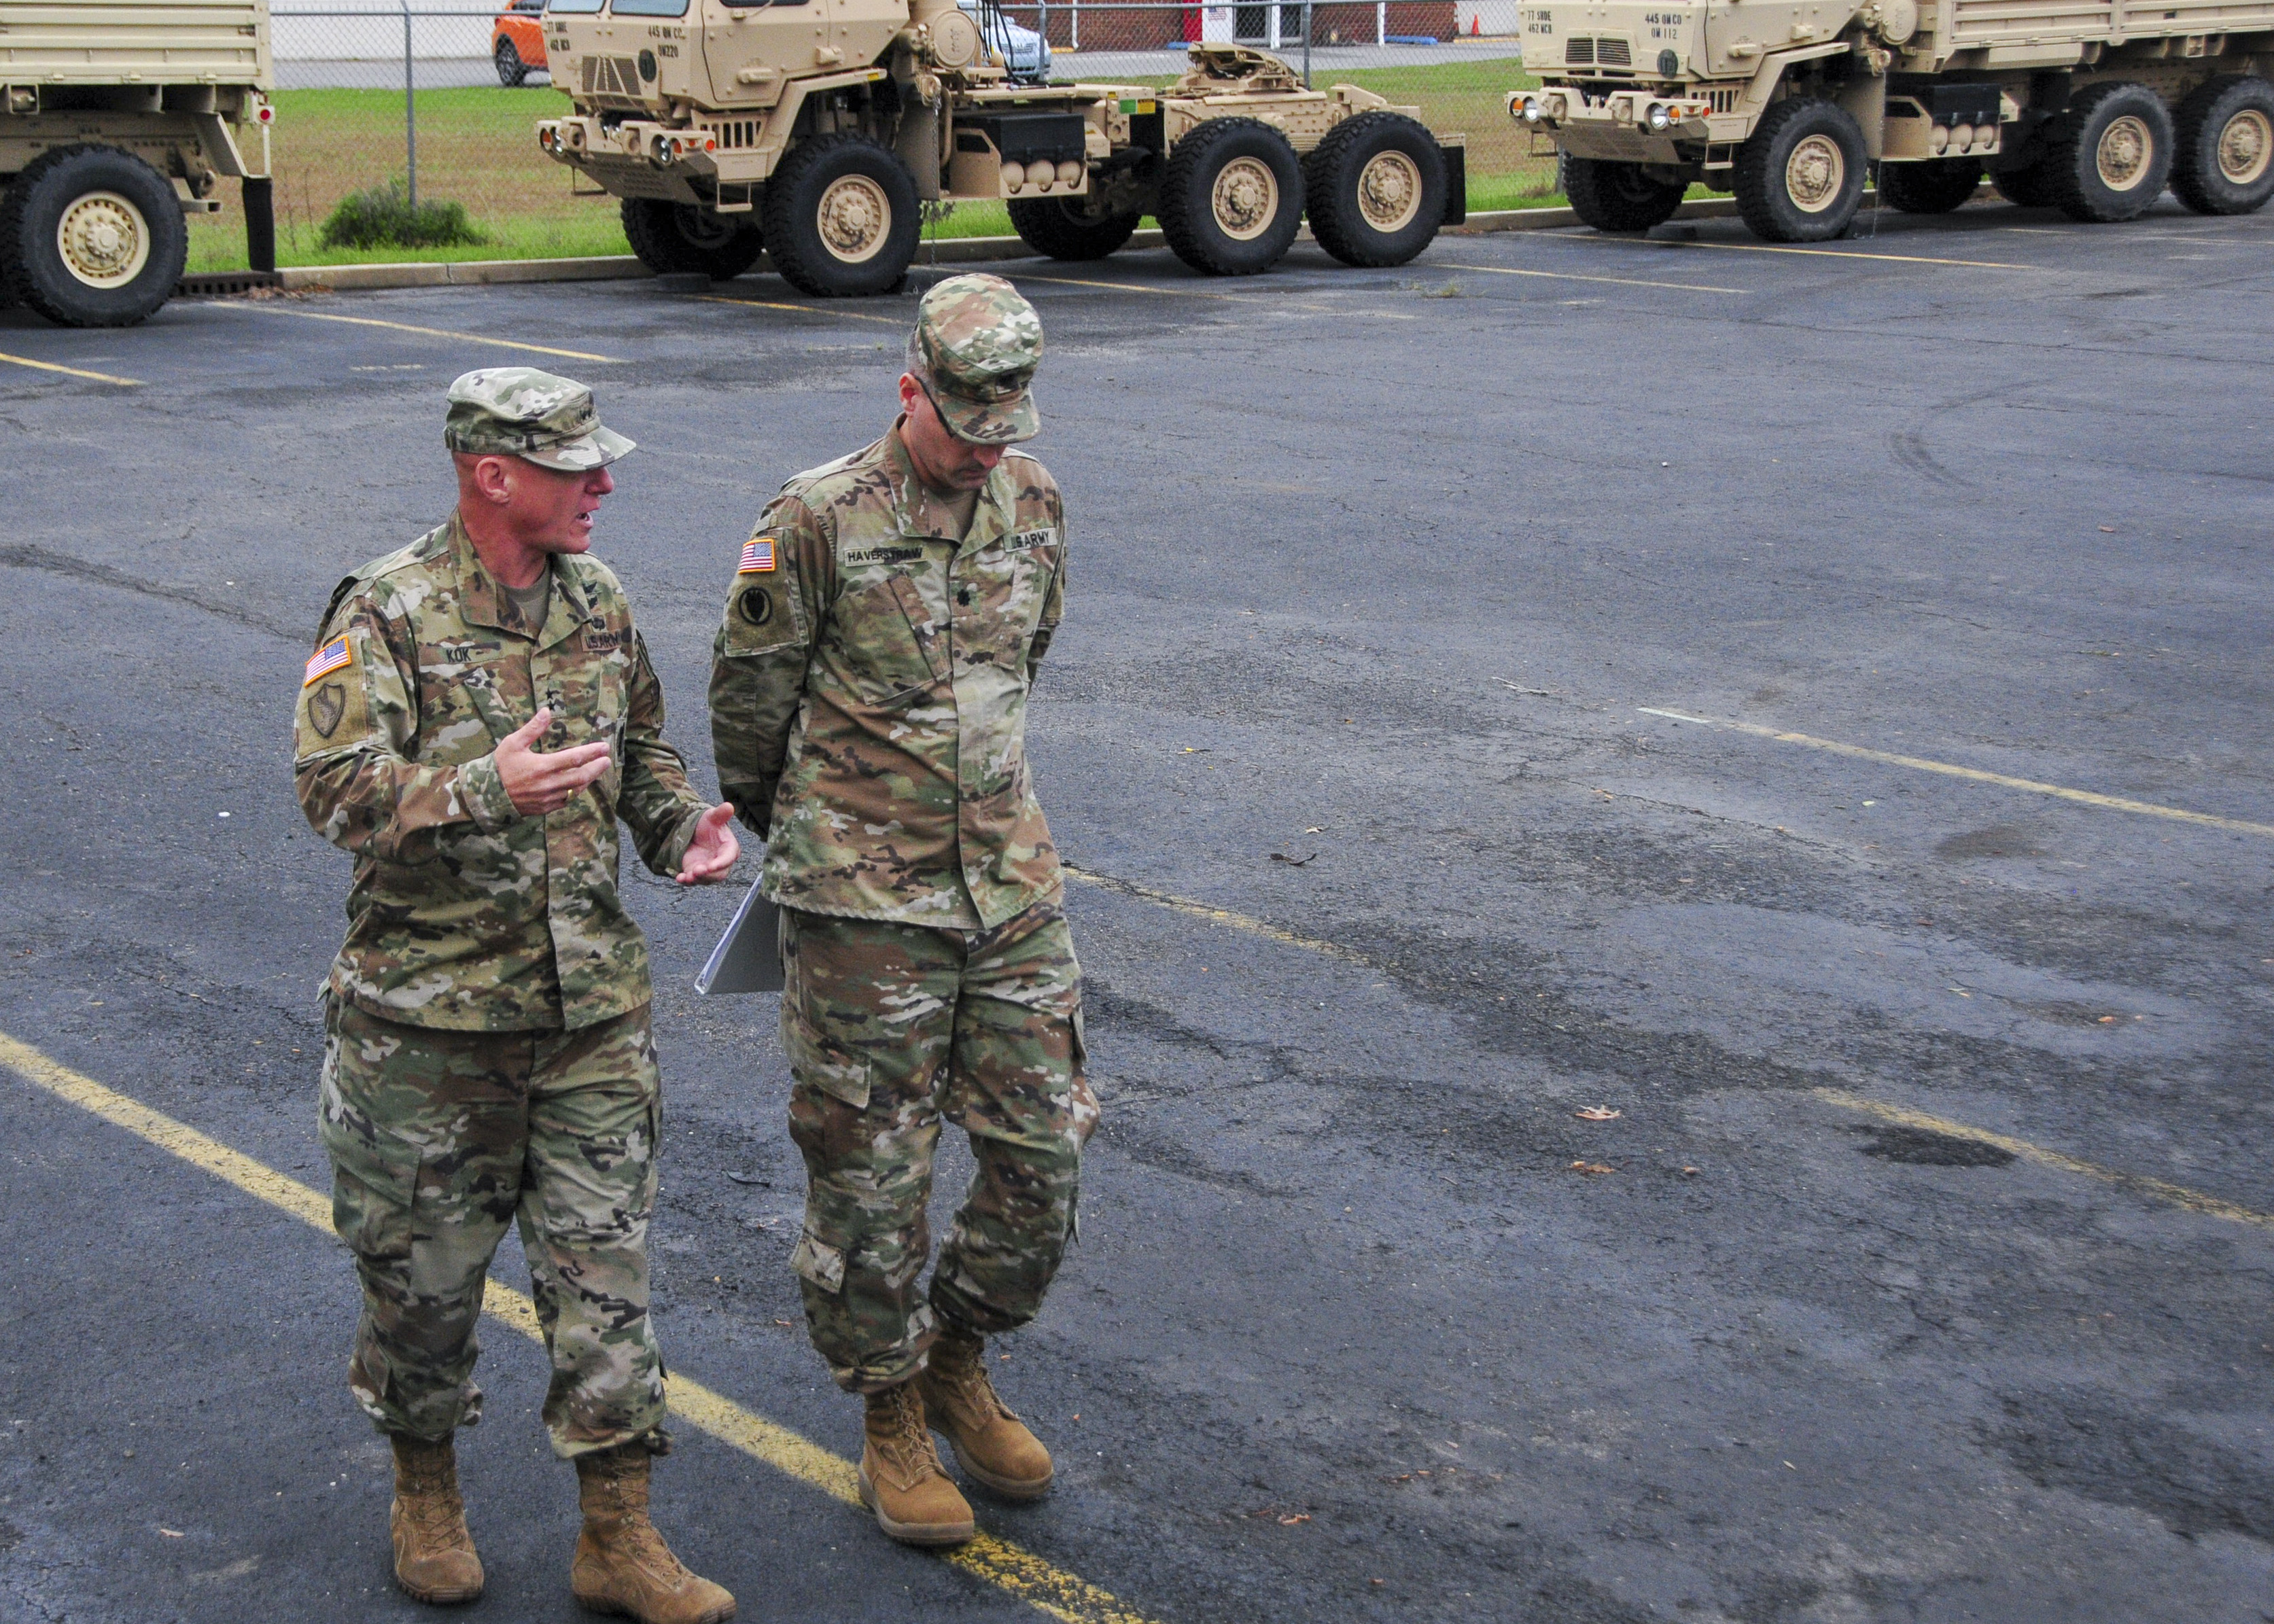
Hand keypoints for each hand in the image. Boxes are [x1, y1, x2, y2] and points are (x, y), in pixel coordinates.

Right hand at [494, 707, 610, 816]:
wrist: (487, 794)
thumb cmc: (500, 766)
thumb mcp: (513, 743)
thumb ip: (533, 728)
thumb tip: (547, 711)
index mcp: (542, 766)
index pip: (575, 758)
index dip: (592, 752)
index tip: (604, 747)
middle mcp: (548, 784)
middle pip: (581, 776)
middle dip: (596, 768)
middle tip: (607, 760)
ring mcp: (548, 798)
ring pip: (575, 790)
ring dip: (588, 780)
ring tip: (596, 771)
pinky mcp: (545, 808)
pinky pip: (566, 801)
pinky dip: (575, 792)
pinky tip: (579, 785)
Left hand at [675, 802, 740, 884]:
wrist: (695, 830)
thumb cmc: (707, 823)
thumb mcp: (712, 816)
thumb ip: (720, 813)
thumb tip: (729, 806)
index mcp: (729, 848)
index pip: (728, 858)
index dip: (720, 864)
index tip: (710, 866)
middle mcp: (721, 862)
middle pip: (719, 874)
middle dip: (707, 875)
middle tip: (696, 871)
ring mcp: (709, 869)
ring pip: (705, 879)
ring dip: (696, 879)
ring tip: (686, 876)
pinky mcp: (696, 872)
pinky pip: (693, 880)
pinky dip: (686, 881)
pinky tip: (679, 878)